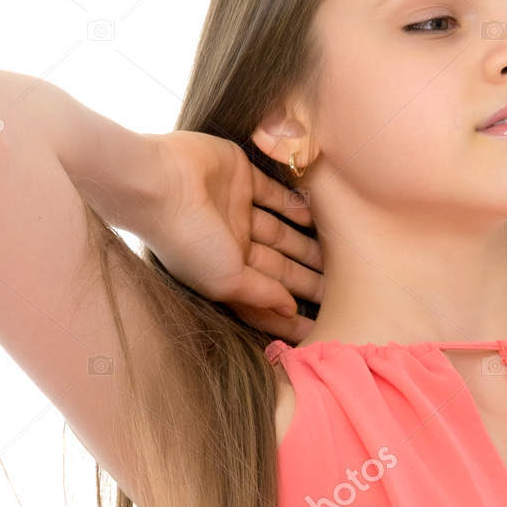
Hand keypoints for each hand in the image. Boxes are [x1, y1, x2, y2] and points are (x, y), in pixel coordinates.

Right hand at [142, 130, 322, 340]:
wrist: (159, 181)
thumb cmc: (188, 239)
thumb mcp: (226, 279)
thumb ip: (261, 295)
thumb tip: (289, 312)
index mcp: (224, 271)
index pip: (266, 297)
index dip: (291, 315)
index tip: (321, 329)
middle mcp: (232, 243)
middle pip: (280, 266)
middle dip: (309, 280)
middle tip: (346, 293)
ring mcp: (236, 210)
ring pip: (283, 233)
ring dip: (308, 244)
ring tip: (343, 257)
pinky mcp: (242, 177)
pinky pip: (276, 194)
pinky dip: (297, 204)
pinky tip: (318, 216)